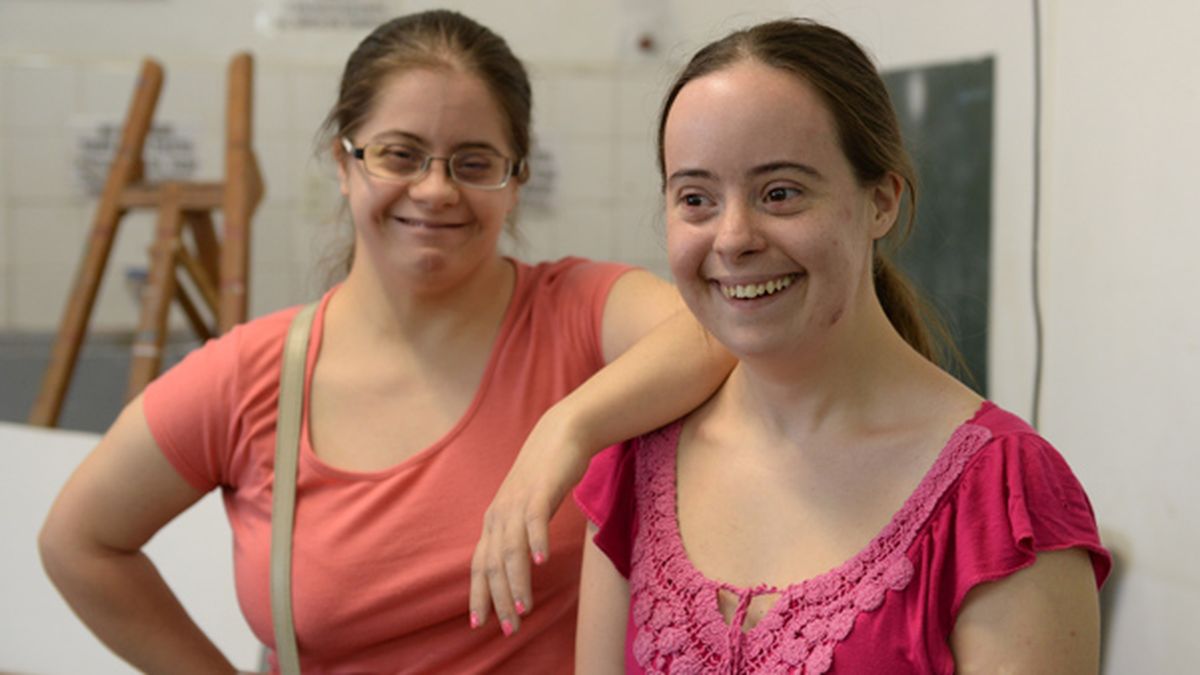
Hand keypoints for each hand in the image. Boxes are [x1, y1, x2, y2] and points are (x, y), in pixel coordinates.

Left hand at [468, 406, 592, 635]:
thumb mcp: (526, 508)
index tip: (480, 624)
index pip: (480, 564)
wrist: (562, 433)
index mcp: (495, 521)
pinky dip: (536, 542)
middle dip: (498, 599)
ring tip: (523, 608)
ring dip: (516, 582)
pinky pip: (534, 520)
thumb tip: (521, 565)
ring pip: (511, 549)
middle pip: (493, 564)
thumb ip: (520, 534)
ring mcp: (518, 502)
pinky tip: (541, 563)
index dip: (478, 594)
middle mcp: (500, 514)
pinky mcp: (540, 490)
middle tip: (508, 629)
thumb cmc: (546, 475)